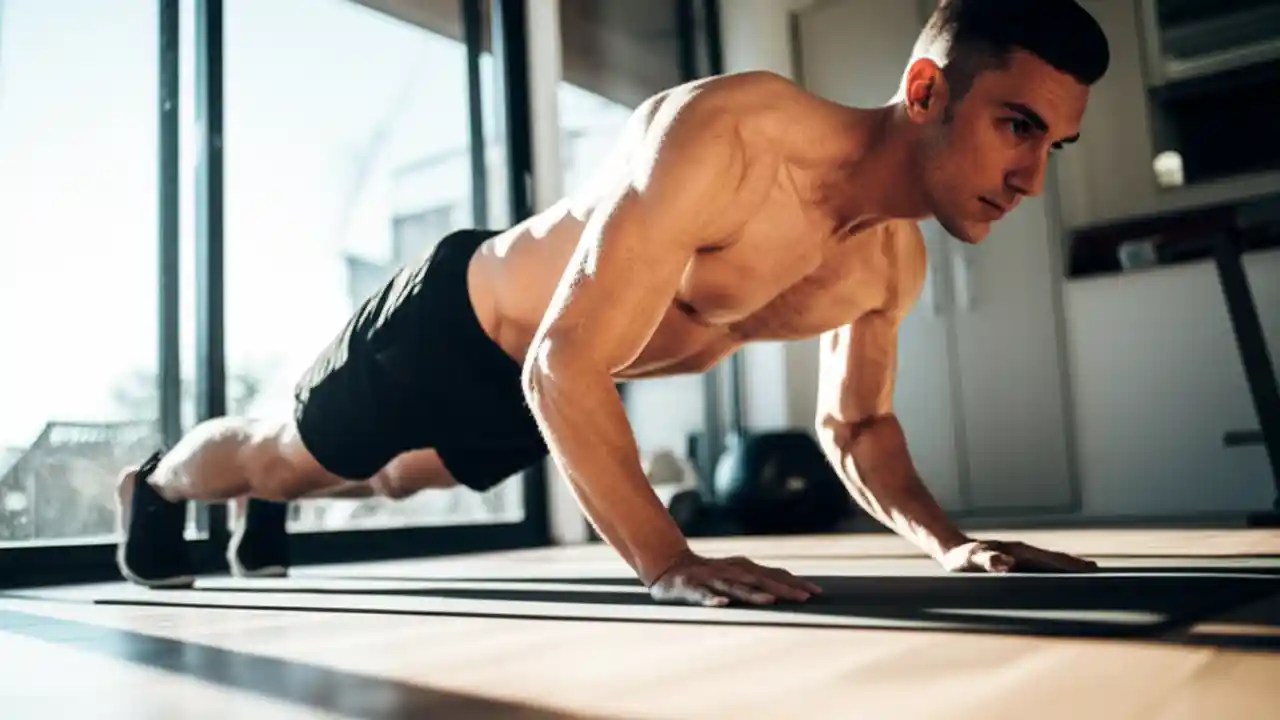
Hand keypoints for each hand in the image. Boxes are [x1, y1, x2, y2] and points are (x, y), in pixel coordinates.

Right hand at [648, 550, 822, 606]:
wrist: (670, 566)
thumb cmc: (710, 574)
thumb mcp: (737, 574)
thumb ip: (760, 580)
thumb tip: (793, 589)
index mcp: (743, 567)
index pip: (774, 574)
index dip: (795, 582)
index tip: (817, 592)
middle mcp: (730, 570)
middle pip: (760, 579)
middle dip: (782, 588)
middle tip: (804, 598)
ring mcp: (711, 578)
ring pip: (734, 586)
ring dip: (752, 593)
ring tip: (769, 600)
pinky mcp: (691, 587)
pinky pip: (703, 594)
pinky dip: (712, 599)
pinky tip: (722, 605)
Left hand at [941, 539, 1098, 573]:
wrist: (952, 550)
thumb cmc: (961, 557)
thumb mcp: (971, 559)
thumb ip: (987, 560)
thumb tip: (1007, 564)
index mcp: (1018, 551)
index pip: (1051, 559)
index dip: (1070, 564)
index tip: (1091, 570)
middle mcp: (1023, 553)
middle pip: (1056, 560)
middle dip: (1077, 567)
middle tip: (1101, 575)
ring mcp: (1021, 558)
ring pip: (1051, 564)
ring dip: (1069, 570)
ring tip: (1089, 577)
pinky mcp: (1016, 564)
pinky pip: (1041, 569)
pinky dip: (1056, 573)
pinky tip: (1062, 582)